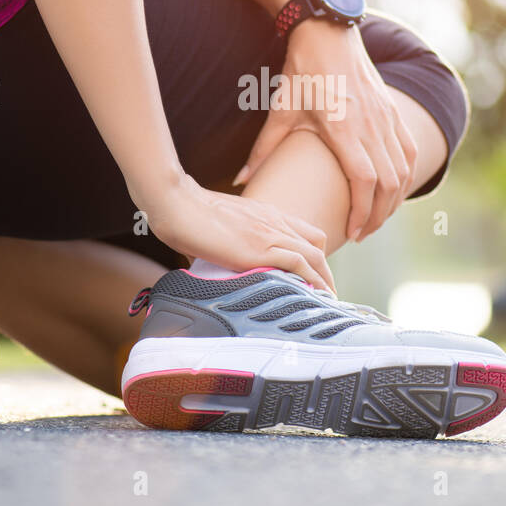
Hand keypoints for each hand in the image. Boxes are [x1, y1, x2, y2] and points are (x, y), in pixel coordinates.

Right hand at [138, 173, 334, 291]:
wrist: (178, 204)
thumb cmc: (186, 213)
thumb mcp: (217, 225)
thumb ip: (224, 240)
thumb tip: (208, 260)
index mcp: (265, 213)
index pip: (304, 231)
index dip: (314, 253)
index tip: (315, 274)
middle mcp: (274, 221)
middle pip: (316, 244)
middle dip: (325, 270)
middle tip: (326, 292)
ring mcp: (269, 234)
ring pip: (314, 256)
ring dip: (324, 280)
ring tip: (327, 300)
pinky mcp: (261, 249)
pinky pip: (299, 264)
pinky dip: (312, 280)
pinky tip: (315, 295)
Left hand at [234, 21, 418, 241]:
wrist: (328, 31)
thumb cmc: (303, 70)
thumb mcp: (281, 109)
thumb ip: (263, 148)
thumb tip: (241, 179)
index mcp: (344, 129)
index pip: (365, 182)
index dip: (362, 212)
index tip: (352, 233)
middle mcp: (371, 126)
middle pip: (389, 184)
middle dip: (378, 216)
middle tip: (362, 235)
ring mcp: (386, 118)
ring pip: (403, 170)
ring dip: (394, 199)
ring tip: (377, 218)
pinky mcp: (392, 111)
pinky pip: (408, 151)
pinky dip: (406, 176)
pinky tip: (394, 190)